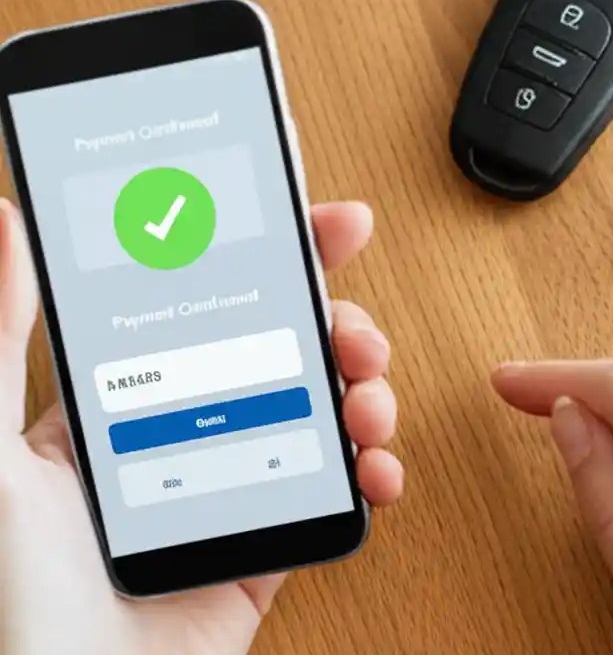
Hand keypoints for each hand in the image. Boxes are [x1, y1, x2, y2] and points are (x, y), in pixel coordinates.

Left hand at [0, 199, 403, 654]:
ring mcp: (236, 484)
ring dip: (365, 390)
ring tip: (366, 403)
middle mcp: (187, 430)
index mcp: (121, 400)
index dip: (264, 250)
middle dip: (335, 320)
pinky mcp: (271, 544)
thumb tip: (10, 223)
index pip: (201, 300)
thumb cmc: (14, 600)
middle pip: (282, 347)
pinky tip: (375, 471)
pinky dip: (373, 474)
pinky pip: (338, 494)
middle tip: (355, 323)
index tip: (314, 212)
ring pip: (323, 409)